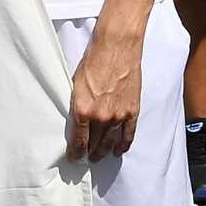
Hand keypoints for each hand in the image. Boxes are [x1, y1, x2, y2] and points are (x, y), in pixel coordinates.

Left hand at [66, 17, 144, 161]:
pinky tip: (119, 151)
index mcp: (83, 110)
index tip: (74, 157)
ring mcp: (118, 116)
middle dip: (89, 153)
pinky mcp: (132, 111)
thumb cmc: (93, 61)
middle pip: (94, 144)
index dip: (76, 152)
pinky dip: (123, 145)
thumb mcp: (76, 84)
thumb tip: (76, 118)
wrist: (116, 47)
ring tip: (100, 157)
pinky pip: (128, 135)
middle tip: (87, 158)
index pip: (78, 140)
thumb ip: (77, 104)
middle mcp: (100, 117)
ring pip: (110, 143)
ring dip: (104, 152)